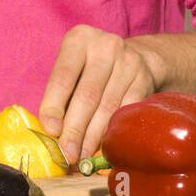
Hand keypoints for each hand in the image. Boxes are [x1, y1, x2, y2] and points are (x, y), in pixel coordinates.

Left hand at [37, 25, 163, 164]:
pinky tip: (105, 147)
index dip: (55, 106)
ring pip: (108, 107)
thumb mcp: (73, 69)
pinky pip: (127, 111)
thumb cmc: (90, 68)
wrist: (133, 56)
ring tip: (82, 156)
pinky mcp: (144, 79)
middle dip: (75, 129)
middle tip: (67, 154)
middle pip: (87, 95)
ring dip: (94, 137)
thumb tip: (51, 133)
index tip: (51, 131)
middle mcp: (105, 46)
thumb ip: (60, 96)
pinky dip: (114, 132)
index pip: (63, 77)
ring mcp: (128, 61)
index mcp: (79, 39)